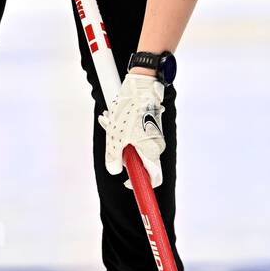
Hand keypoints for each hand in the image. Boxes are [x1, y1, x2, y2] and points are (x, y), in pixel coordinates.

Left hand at [98, 72, 166, 188]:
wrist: (141, 86)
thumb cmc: (130, 112)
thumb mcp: (116, 137)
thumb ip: (114, 158)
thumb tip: (114, 171)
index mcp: (152, 152)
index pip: (154, 179)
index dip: (140, 184)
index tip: (127, 182)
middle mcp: (157, 146)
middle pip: (142, 163)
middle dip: (125, 157)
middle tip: (113, 145)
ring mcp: (155, 136)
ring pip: (138, 148)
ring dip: (122, 142)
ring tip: (111, 126)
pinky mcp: (151, 126)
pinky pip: (138, 137)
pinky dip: (126, 133)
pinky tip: (116, 120)